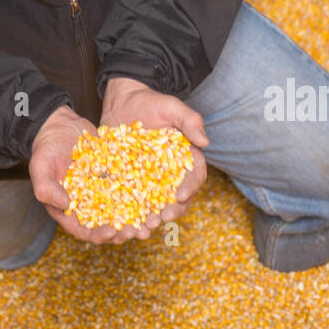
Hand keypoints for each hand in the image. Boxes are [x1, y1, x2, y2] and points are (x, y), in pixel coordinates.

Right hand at [28, 104, 155, 245]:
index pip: (86, 232)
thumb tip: (64, 205)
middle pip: (109, 226)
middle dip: (125, 232)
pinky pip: (130, 189)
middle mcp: (89, 206)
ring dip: (138, 219)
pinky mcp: (115, 178)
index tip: (113, 232)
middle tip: (140, 231)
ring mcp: (104, 193)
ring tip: (154, 221)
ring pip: (123, 211)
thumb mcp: (40, 167)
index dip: (100, 236)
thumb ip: (46, 188)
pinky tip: (157, 196)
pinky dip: (143, 196)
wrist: (60, 125)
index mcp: (69, 211)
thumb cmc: (45, 148)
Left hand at [99, 77, 209, 231]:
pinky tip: (126, 222)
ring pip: (158, 203)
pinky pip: (135, 200)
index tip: (180, 196)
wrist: (123, 102)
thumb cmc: (150, 102)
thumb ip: (189, 120)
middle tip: (163, 218)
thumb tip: (205, 142)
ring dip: (154, 216)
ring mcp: (152, 178)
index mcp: (186, 157)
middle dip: (173, 210)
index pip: (195, 176)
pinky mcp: (132, 181)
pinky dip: (133, 212)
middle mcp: (172, 172)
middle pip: (179, 196)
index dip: (190, 188)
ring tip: (146, 225)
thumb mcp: (171, 106)